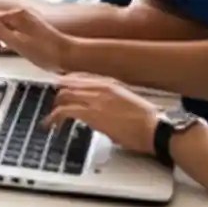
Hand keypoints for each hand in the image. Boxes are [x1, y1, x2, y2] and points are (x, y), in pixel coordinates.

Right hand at [0, 7, 72, 73]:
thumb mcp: (16, 42)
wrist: (68, 56)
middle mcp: (23, 14)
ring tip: (7, 48)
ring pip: (6, 25)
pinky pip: (15, 30)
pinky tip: (16, 48)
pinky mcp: (33, 29)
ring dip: (3, 36)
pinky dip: (12, 39)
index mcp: (17, 15)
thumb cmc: (46, 51)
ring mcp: (29, 21)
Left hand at [44, 74, 159, 155]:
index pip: (80, 77)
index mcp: (111, 83)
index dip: (67, 84)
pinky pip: (65, 111)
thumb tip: (103, 110)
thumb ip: (113, 100)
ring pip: (64, 95)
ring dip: (55, 107)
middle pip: (69, 84)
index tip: (61, 89)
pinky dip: (54, 117)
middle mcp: (101, 87)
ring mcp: (95, 99)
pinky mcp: (92, 114)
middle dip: (59, 96)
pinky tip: (52, 125)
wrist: (155, 129)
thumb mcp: (129, 102)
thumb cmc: (148, 121)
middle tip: (55, 106)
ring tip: (51, 118)